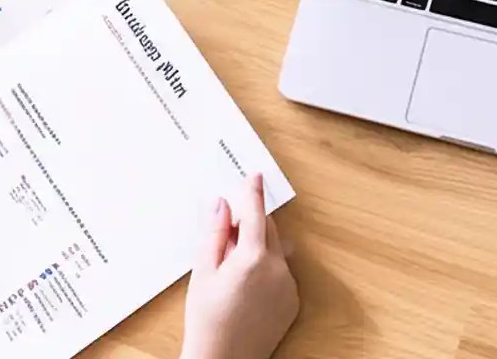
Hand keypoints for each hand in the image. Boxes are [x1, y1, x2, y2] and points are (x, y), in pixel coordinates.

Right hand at [180, 174, 298, 358]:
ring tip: (233, 273)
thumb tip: (222, 204)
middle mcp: (277, 269)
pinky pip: (281, 273)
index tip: (255, 176)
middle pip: (268, 230)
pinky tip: (247, 290)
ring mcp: (288, 286)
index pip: (256, 214)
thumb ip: (215, 233)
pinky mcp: (293, 302)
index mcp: (252, 258)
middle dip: (251, 227)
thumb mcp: (203, 272)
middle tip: (226, 238)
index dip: (253, 192)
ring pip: (276, 252)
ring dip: (259, 250)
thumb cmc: (207, 320)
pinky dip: (267, 271)